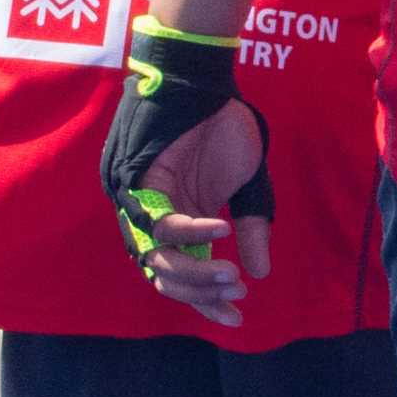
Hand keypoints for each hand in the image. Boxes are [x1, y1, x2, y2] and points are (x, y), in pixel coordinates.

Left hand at [127, 101, 269, 315]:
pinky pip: (159, 219)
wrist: (204, 79)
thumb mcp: (249, 183)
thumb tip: (260, 273)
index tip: (237, 317)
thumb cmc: (224, 125)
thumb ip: (254, 226)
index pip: (184, 271)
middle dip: (199, 293)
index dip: (207, 299)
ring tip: (230, 276)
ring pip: (154, 255)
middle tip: (234, 295)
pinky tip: (223, 231)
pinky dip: (191, 231)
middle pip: (164, 273)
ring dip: (193, 272)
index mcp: (179, 220)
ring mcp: (141, 200)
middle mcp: (154, 216)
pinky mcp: (136, 180)